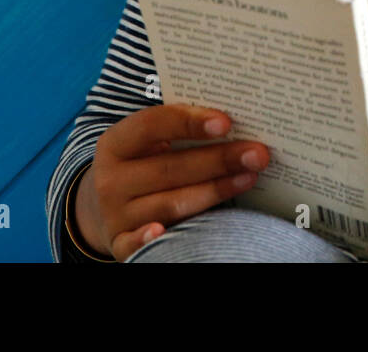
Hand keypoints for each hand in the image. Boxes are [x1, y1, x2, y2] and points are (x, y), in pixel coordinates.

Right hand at [74, 104, 269, 261]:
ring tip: (249, 178)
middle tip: (257, 154)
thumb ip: (182, 131)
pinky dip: (152, 239)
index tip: (226, 123)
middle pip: (169, 169)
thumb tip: (234, 124)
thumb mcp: (151, 143)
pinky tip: (170, 231)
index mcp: (116, 143)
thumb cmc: (146, 163)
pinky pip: (137, 245)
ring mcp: (115, 215)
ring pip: (170, 204)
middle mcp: (110, 180)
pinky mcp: (121, 243)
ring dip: (214, 191)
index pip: (151, 126)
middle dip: (218, 160)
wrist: (110, 204)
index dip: (188, 123)